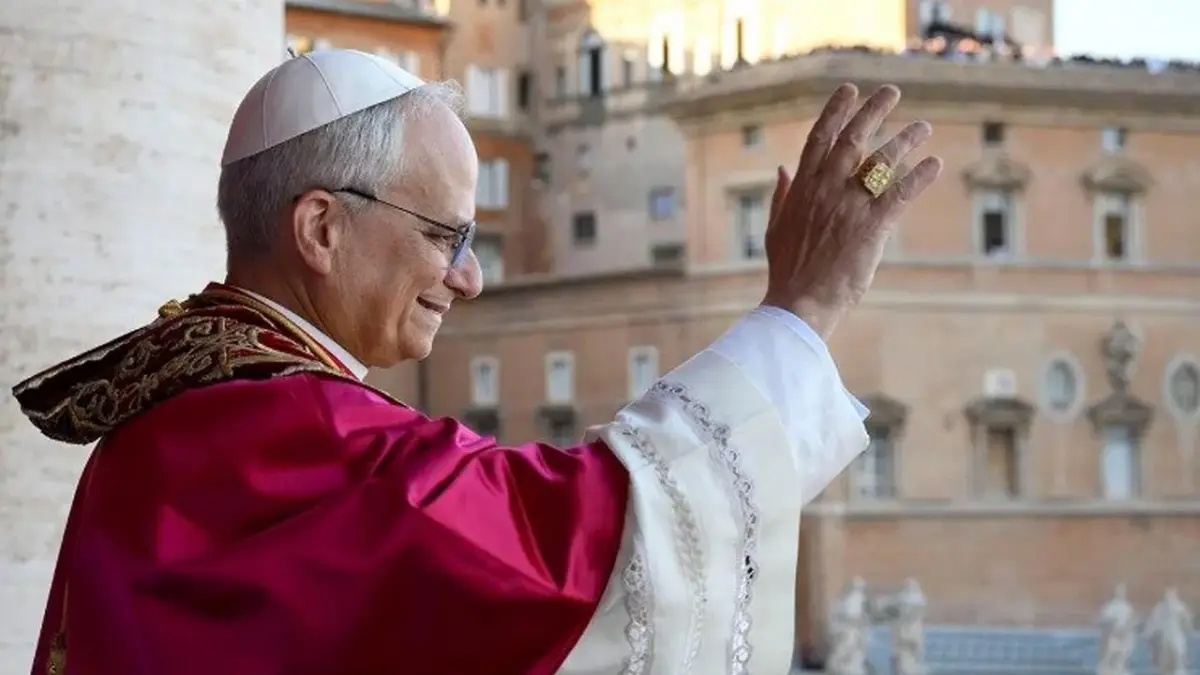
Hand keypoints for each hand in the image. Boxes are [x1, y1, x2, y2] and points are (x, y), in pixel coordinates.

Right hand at [761, 84, 942, 338]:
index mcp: (802, 188)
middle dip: (873, 111)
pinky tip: (934, 163)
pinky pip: (901, 193)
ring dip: (904, 140)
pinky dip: (920, 176)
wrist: (799, 303)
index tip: (849, 90)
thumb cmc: (787, 270)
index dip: (835, 110)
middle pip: (853, 139)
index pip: (820, 138)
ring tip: (922, 126)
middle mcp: (826, 189)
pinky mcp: (872, 227)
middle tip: (891, 91)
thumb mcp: (775, 228)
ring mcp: (849, 206)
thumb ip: (781, 195)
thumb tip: (782, 168)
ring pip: (881, 162)